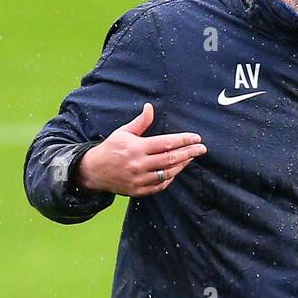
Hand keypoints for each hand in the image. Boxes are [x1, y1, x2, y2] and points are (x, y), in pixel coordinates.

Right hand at [75, 102, 206, 195]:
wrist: (94, 171)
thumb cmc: (111, 148)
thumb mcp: (123, 132)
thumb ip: (140, 122)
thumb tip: (150, 107)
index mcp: (137, 148)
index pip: (166, 143)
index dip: (183, 140)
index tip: (196, 138)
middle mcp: (139, 164)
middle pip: (171, 159)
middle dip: (189, 153)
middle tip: (202, 149)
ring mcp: (140, 179)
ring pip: (168, 173)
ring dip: (182, 165)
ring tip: (191, 157)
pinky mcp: (139, 190)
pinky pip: (161, 185)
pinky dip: (171, 177)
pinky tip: (177, 169)